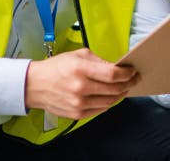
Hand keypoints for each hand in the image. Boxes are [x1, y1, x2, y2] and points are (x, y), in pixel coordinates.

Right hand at [24, 48, 139, 119]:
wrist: (35, 85)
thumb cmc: (56, 68)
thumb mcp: (77, 55)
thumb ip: (98, 60)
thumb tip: (117, 67)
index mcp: (80, 69)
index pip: (112, 74)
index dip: (127, 73)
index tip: (133, 71)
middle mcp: (80, 88)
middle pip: (114, 89)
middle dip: (128, 84)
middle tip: (133, 79)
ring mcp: (79, 103)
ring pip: (110, 101)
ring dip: (120, 94)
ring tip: (123, 88)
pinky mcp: (77, 114)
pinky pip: (101, 110)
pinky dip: (108, 103)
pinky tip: (109, 96)